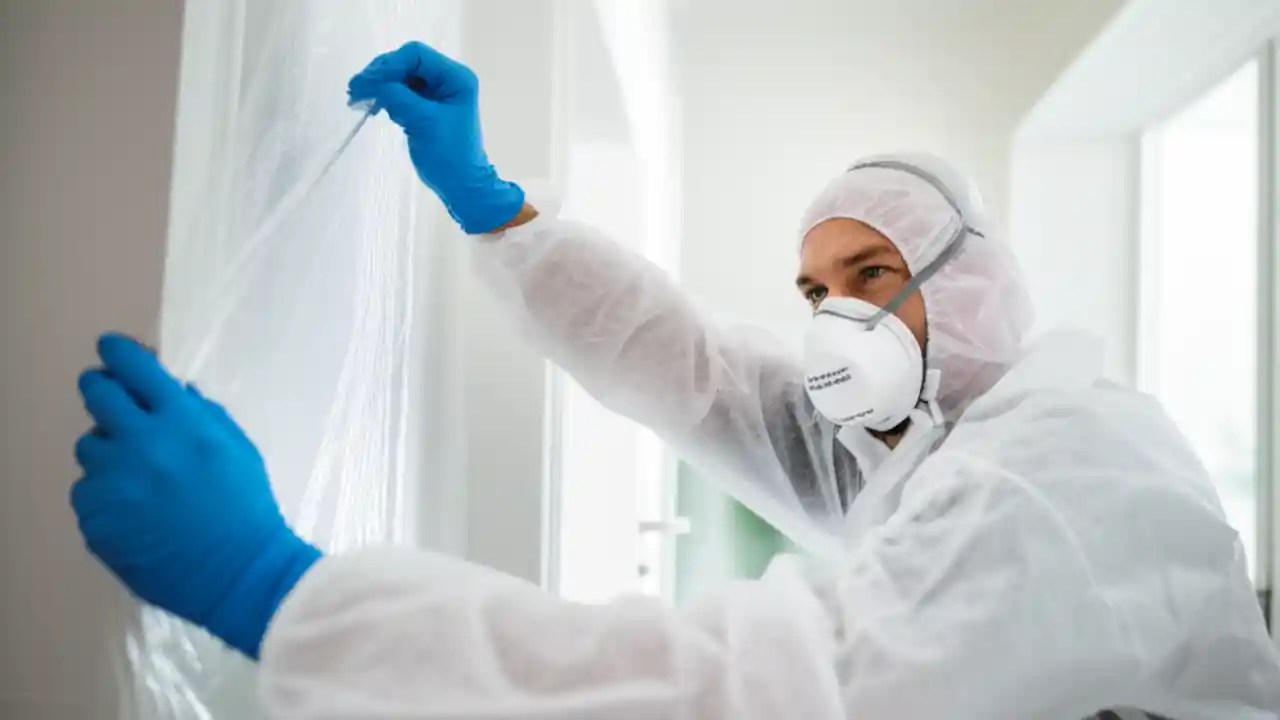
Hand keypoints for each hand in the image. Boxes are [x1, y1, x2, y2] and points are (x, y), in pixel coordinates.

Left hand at [71, 334, 319, 658]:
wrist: (237, 572)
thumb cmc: (246, 507)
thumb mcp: (237, 448)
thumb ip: (202, 414)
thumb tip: (170, 389)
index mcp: (182, 423)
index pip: (134, 367)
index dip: (118, 351)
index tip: (111, 348)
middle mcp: (141, 445)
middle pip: (96, 393)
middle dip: (101, 387)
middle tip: (110, 396)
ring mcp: (113, 483)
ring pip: (88, 446)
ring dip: (108, 450)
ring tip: (136, 474)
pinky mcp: (95, 518)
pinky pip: (87, 490)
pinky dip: (105, 494)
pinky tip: (133, 510)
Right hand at [348, 41, 524, 233]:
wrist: (461, 186)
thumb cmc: (450, 156)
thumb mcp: (423, 122)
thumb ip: (397, 97)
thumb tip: (368, 82)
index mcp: (455, 78)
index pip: (416, 55)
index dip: (389, 64)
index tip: (366, 82)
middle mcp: (446, 79)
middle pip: (405, 63)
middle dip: (380, 75)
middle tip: (355, 90)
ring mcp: (435, 93)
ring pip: (399, 78)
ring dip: (378, 87)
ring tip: (358, 100)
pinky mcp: (423, 107)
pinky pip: (399, 93)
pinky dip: (383, 98)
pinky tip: (370, 108)